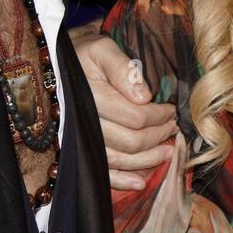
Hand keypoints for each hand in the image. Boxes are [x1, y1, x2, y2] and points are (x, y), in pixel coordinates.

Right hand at [73, 32, 176, 190]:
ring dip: (147, 160)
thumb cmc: (85, 55)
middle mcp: (83, 122)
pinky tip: (140, 183)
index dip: (158, 116)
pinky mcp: (78, 152)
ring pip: (118, 160)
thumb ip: (123, 69)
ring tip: (168, 152)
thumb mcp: (103, 49)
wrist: (59, 66)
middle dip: (157, 136)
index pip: (135, 116)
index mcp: (90, 96)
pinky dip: (121, 181)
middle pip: (130, 141)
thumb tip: (144, 97)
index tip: (171, 110)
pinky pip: (100, 172)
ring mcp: (79, 140)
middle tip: (172, 128)